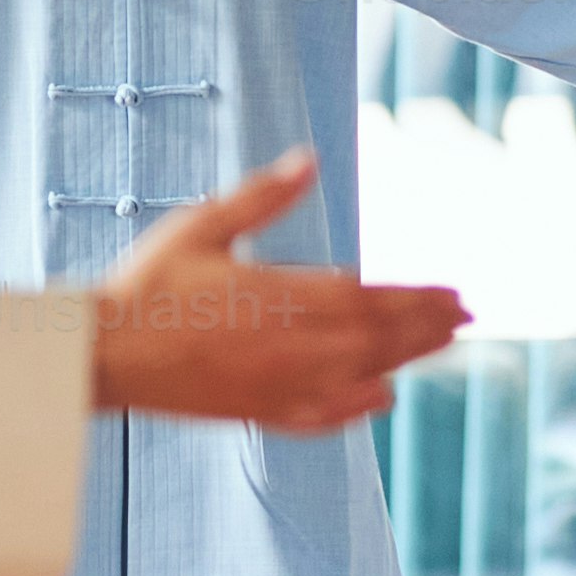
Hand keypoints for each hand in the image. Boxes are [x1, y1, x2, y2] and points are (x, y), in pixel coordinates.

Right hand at [91, 148, 466, 431]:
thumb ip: (262, 198)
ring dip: (406, 358)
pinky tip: (381, 397)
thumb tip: (310, 160)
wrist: (107, 353)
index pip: (371, 299)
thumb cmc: (149, 284)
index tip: (455, 293)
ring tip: (442, 343)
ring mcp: (278, 386)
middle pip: (378, 338)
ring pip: (361, 375)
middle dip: (427, 326)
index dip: (419, 298)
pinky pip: (323, 416)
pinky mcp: (259, 413)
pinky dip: (358, 407)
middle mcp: (290, 347)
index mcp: (280, 296)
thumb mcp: (202, 225)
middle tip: (467, 316)